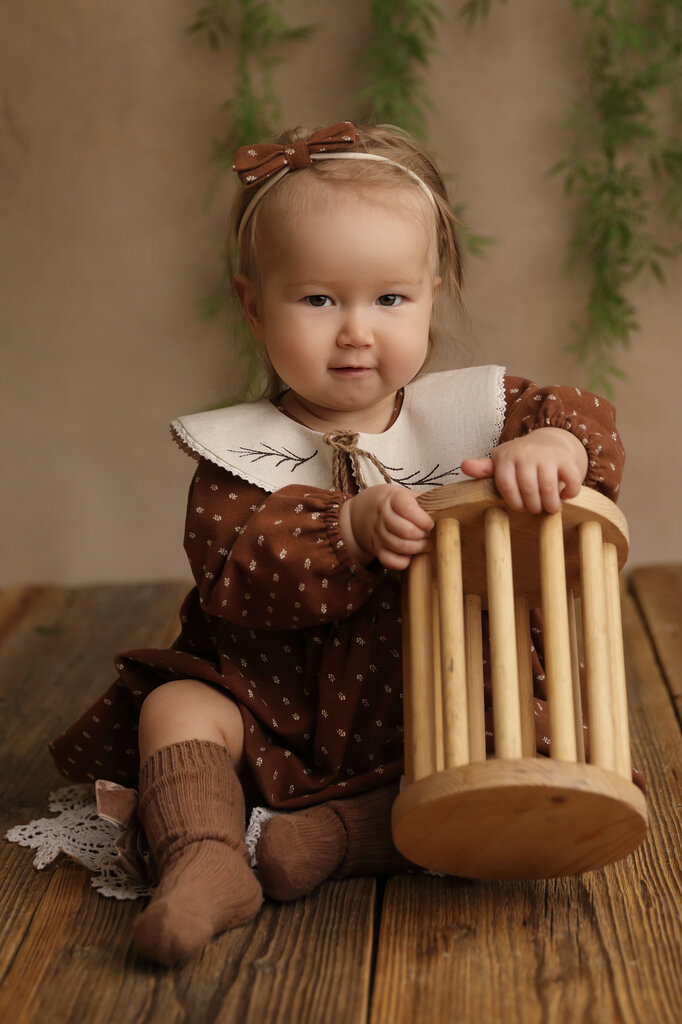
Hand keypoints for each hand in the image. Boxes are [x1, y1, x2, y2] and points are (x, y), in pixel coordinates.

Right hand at [339, 484, 433, 569]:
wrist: (365, 511)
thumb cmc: (394, 503)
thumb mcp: (405, 494)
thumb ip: (423, 501)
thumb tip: (446, 510)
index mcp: (392, 499)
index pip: (406, 507)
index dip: (422, 518)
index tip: (430, 523)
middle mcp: (382, 516)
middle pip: (405, 530)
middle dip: (423, 535)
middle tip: (429, 534)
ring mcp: (378, 534)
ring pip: (399, 546)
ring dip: (417, 548)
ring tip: (425, 544)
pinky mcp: (377, 549)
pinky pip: (389, 561)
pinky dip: (403, 562)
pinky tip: (410, 555)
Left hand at [461, 427, 587, 513]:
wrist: (547, 441)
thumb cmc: (519, 461)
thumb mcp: (500, 464)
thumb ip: (483, 470)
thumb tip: (464, 466)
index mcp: (505, 456)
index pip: (506, 487)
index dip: (514, 503)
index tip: (520, 508)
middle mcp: (525, 452)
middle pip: (528, 490)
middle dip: (533, 506)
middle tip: (535, 509)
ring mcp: (546, 454)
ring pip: (549, 488)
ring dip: (551, 505)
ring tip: (550, 508)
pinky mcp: (566, 457)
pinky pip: (570, 482)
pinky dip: (570, 494)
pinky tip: (565, 496)